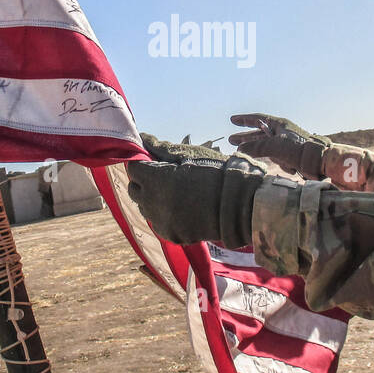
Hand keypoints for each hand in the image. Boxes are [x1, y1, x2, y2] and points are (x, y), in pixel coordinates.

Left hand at [127, 135, 266, 247]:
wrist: (240, 204)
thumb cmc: (216, 172)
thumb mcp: (189, 154)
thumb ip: (160, 148)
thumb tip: (141, 137)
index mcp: (155, 179)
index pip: (133, 168)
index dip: (142, 163)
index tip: (154, 161)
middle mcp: (152, 203)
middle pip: (135, 189)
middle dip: (143, 181)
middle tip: (163, 175)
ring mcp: (161, 221)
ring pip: (145, 208)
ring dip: (152, 198)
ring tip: (174, 192)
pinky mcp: (171, 235)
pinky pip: (158, 223)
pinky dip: (164, 215)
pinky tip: (181, 208)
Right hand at [228, 113, 328, 178]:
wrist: (319, 160)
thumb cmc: (298, 148)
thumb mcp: (274, 145)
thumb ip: (255, 147)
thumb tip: (240, 150)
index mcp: (279, 124)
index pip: (258, 119)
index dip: (244, 120)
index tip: (233, 120)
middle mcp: (282, 133)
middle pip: (259, 134)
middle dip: (246, 138)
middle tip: (231, 140)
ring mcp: (286, 145)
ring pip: (267, 148)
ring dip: (258, 151)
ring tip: (244, 154)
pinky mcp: (291, 156)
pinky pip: (278, 159)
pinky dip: (278, 162)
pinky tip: (283, 166)